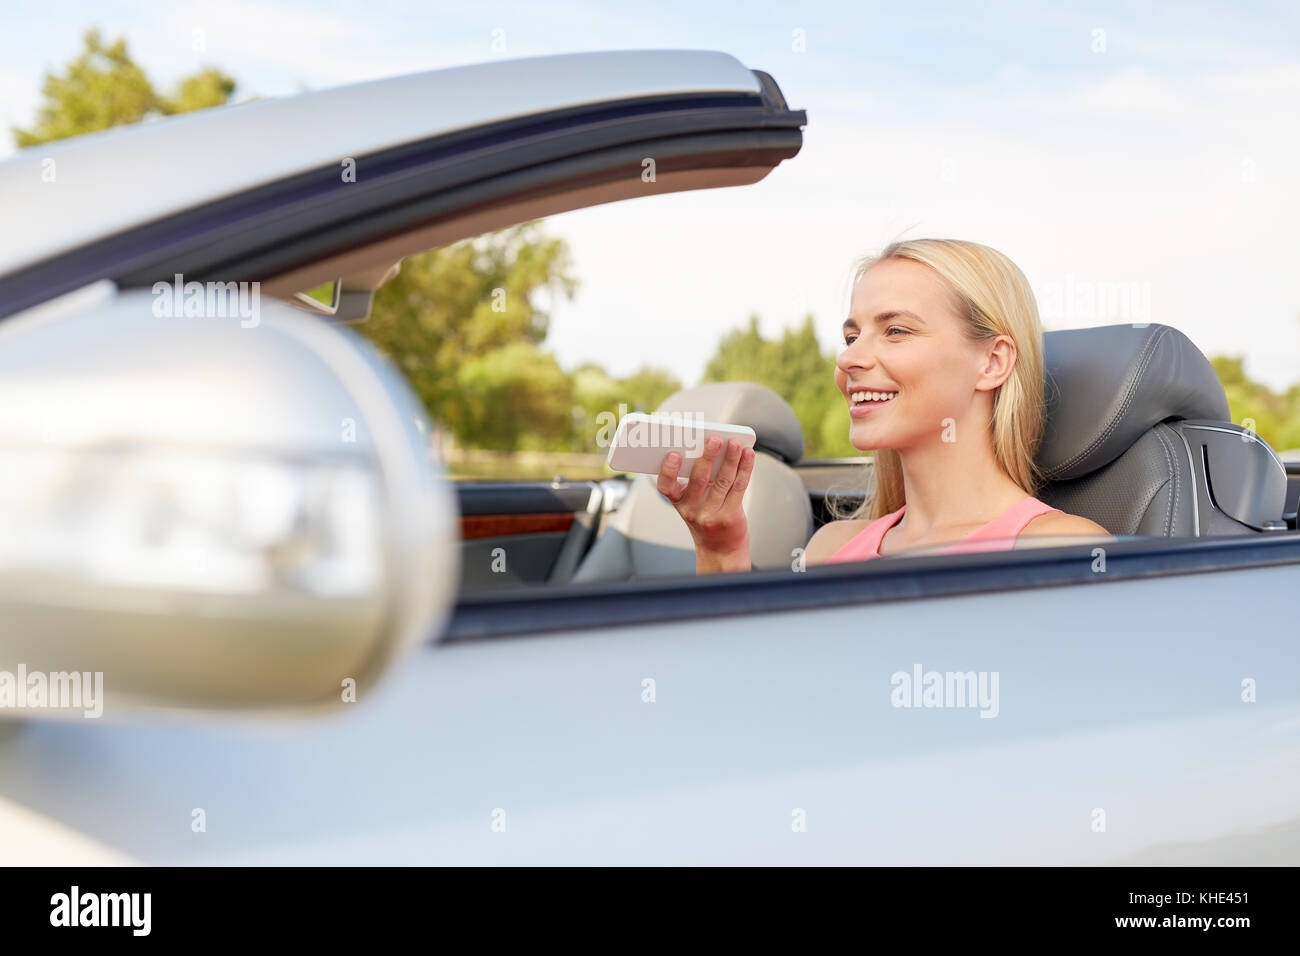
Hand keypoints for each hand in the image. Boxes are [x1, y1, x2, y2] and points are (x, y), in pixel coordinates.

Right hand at [657, 436, 755, 572]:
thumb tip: (713, 446)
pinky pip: (739, 487)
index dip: (668, 470)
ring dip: (730, 459)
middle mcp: (692, 510)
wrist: (720, 550)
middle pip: (699, 479)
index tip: (673, 453)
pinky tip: (747, 455)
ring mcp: (711, 515)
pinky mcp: (730, 516)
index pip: (666, 486)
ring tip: (734, 443)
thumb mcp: (694, 502)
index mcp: (678, 502)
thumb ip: (699, 478)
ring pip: (722, 481)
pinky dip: (745, 468)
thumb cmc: (706, 519)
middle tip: (714, 439)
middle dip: (707, 456)